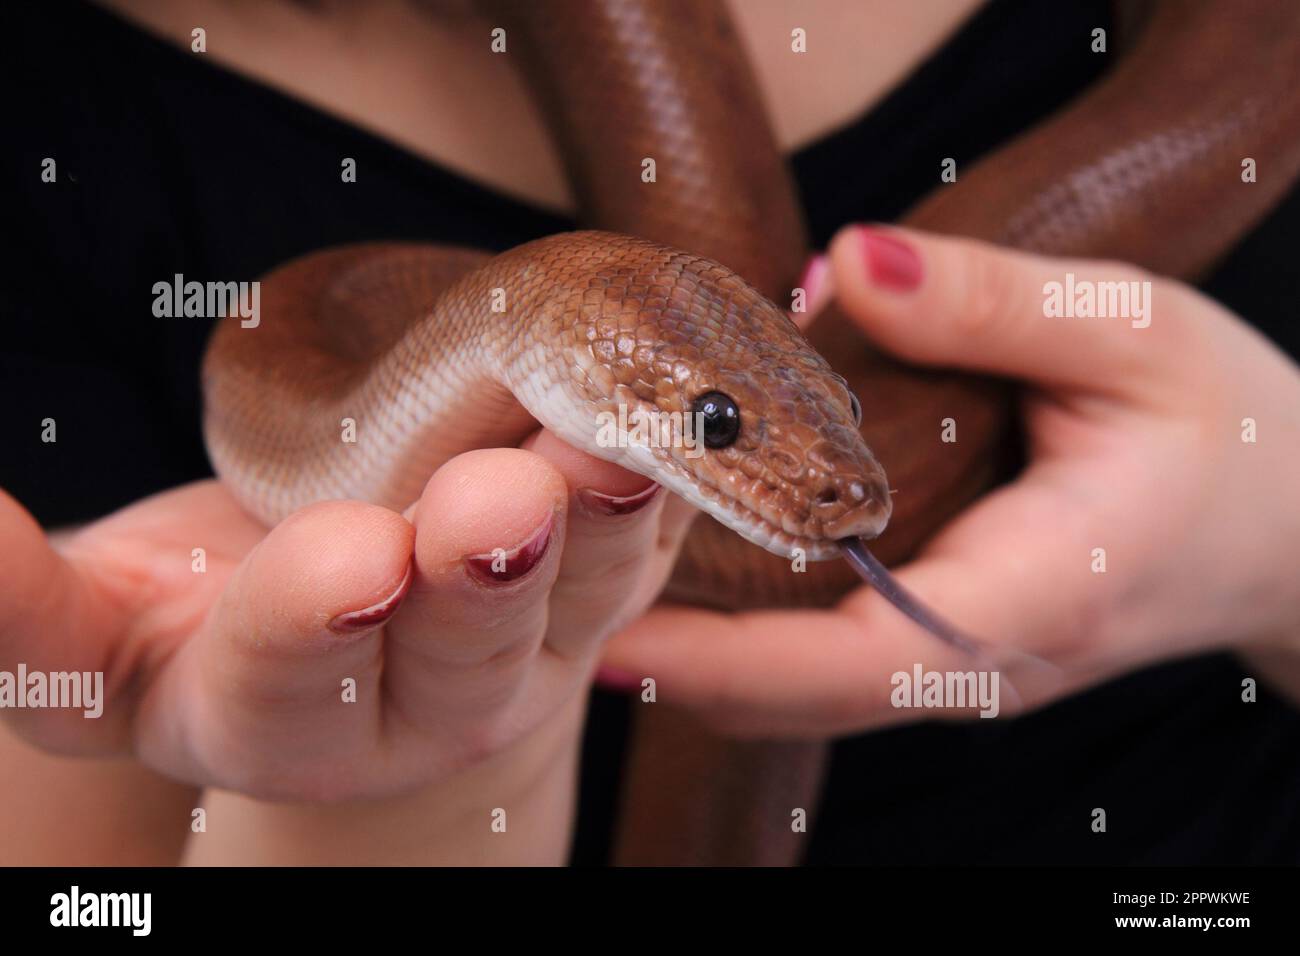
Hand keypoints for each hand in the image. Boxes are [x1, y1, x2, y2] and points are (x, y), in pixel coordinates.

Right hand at [0, 431, 692, 801]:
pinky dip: (667, 474)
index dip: (311, 625)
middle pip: (462, 650)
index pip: (290, 681)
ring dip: (602, 515)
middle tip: (492, 503)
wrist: (351, 604)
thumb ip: (24, 606)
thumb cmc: (199, 610)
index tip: (343, 560)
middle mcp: (422, 703)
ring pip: (580, 590)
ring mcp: (533, 648)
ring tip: (615, 444)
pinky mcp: (605, 584)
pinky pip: (650, 533)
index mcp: (279, 716)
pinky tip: (679, 412)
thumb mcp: (97, 628)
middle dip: (477, 578)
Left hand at [599, 225, 1299, 735]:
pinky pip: (818, 669)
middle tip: (550, 581)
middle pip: (796, 699)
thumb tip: (848, 262)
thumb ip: (991, 303)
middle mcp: (976, 665)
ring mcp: (953, 675)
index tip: (608, 633)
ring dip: (687, 655)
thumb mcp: (1131, 333)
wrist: (1278, 519)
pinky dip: (733, 641)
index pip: (857, 658)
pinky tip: (664, 576)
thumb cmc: (1222, 428)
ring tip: (580, 578)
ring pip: (796, 699)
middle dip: (671, 660)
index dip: (725, 658)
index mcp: (1028, 597)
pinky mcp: (937, 654)